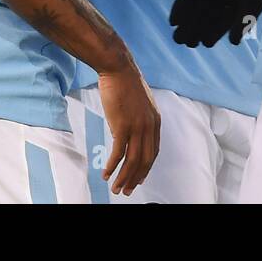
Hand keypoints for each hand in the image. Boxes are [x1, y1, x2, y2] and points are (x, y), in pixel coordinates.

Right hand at [96, 66, 160, 195]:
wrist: (119, 69)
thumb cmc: (126, 84)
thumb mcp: (140, 103)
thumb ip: (140, 119)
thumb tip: (130, 132)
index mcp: (155, 121)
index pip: (153, 151)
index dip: (146, 168)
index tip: (140, 178)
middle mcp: (149, 127)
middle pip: (144, 160)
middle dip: (135, 178)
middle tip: (127, 191)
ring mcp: (137, 127)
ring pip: (132, 160)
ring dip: (124, 177)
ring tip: (116, 189)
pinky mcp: (122, 126)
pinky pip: (118, 153)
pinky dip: (113, 166)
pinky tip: (106, 175)